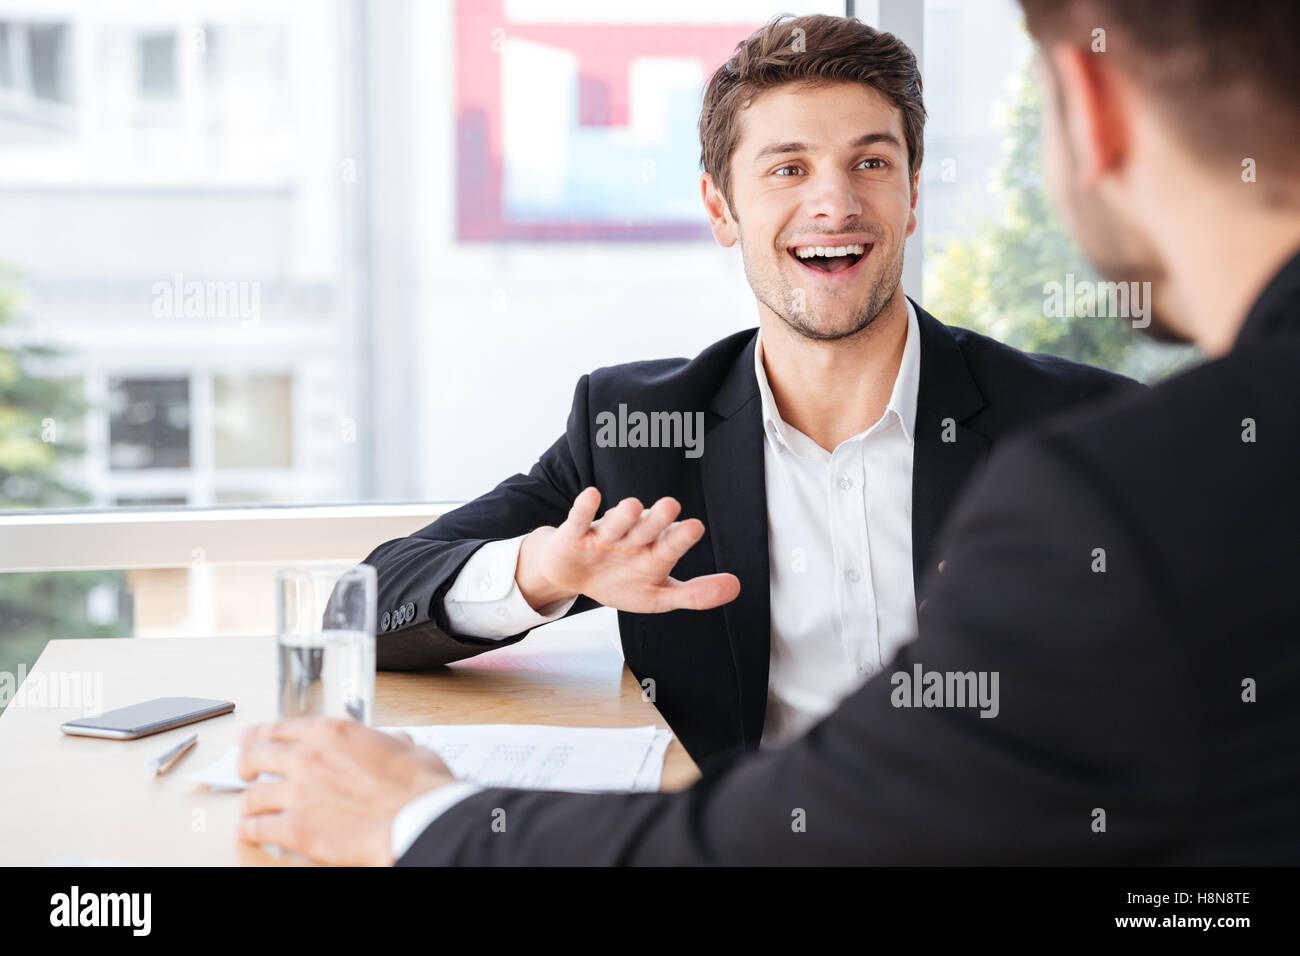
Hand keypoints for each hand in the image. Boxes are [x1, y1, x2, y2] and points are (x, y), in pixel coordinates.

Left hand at [236, 718, 455, 865]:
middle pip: (255, 756)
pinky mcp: (295, 829)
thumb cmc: (419, 787)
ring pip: (252, 796)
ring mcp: (298, 794)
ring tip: (252, 809)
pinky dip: (252, 831)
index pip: (280, 728)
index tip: (250, 740)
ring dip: (250, 803)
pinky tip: (253, 833)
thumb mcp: (407, 748)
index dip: (259, 735)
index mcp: (333, 733)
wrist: (419, 821)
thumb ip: (390, 741)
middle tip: (245, 772)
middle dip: (246, 765)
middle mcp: (308, 758)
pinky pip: (257, 828)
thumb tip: (394, 741)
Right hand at [515, 487, 740, 614]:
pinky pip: (579, 520)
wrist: (573, 577)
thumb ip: (695, 594)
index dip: (681, 538)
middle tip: (671, 506)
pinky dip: (584, 509)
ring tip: (633, 506)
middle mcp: (632, 540)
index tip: (695, 527)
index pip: (670, 545)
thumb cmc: (619, 581)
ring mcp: (603, 536)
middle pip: (646, 529)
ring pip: (615, 524)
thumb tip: (735, 587)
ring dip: (622, 515)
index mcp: (653, 554)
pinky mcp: (575, 536)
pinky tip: (592, 496)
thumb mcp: (657, 596)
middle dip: (657, 519)